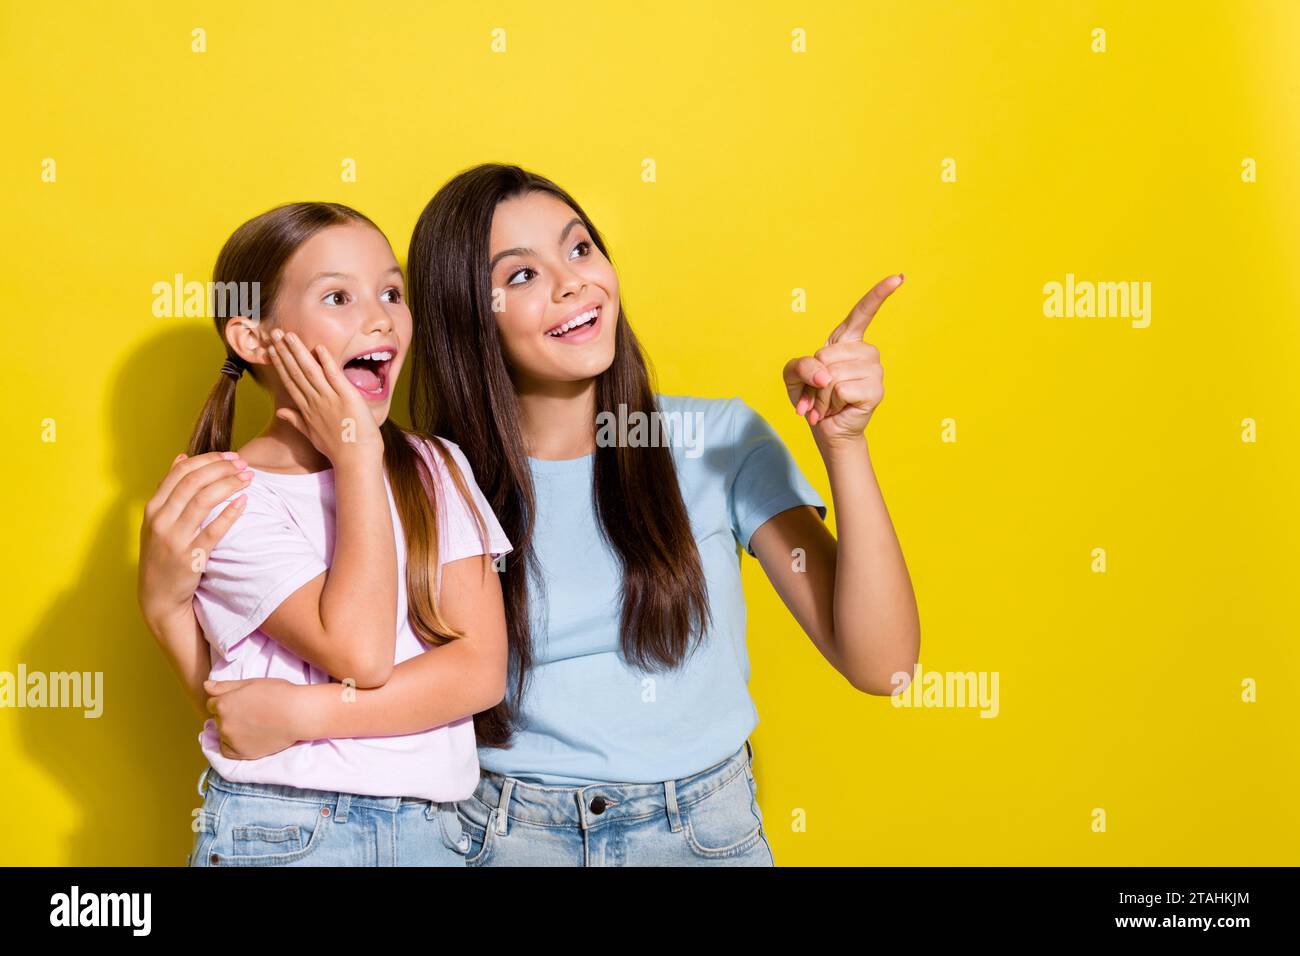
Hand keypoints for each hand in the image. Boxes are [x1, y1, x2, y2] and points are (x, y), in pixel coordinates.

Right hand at [138, 451, 251, 631]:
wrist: (159, 596)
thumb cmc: (162, 553)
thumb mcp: (157, 520)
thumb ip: (169, 489)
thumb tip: (181, 456)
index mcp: (153, 508)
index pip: (180, 472)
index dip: (208, 459)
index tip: (230, 456)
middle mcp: (160, 520)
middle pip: (193, 482)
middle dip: (222, 468)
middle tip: (244, 464)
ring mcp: (174, 539)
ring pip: (203, 500)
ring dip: (229, 484)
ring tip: (248, 478)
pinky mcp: (191, 557)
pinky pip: (213, 531)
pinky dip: (230, 513)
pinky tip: (244, 502)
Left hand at [204, 677, 306, 759]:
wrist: (298, 714)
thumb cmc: (278, 693)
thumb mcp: (251, 683)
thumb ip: (225, 686)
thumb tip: (205, 685)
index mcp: (223, 704)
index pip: (213, 703)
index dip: (227, 700)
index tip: (243, 702)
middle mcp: (223, 723)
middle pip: (218, 719)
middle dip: (229, 715)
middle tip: (251, 712)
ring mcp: (231, 740)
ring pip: (223, 734)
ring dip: (232, 730)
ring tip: (253, 724)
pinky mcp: (240, 753)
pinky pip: (227, 750)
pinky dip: (233, 744)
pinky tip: (248, 736)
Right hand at [267, 329, 382, 465]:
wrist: (356, 460)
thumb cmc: (337, 449)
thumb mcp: (312, 435)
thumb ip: (296, 420)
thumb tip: (281, 411)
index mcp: (307, 409)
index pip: (290, 381)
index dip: (279, 363)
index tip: (270, 349)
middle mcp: (315, 401)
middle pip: (296, 372)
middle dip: (284, 351)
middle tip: (273, 332)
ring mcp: (330, 399)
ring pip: (310, 371)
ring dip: (299, 352)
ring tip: (288, 335)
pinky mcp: (347, 398)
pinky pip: (335, 376)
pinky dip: (327, 362)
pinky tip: (319, 348)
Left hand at [783, 273, 903, 447]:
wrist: (826, 429)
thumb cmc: (812, 399)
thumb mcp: (793, 377)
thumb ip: (800, 365)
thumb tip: (825, 375)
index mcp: (848, 341)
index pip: (863, 312)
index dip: (880, 294)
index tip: (899, 277)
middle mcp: (866, 352)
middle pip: (825, 355)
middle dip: (813, 380)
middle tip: (820, 394)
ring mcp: (874, 370)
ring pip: (831, 374)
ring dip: (821, 395)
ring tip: (829, 403)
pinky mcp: (875, 390)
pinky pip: (839, 389)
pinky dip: (830, 403)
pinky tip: (838, 409)